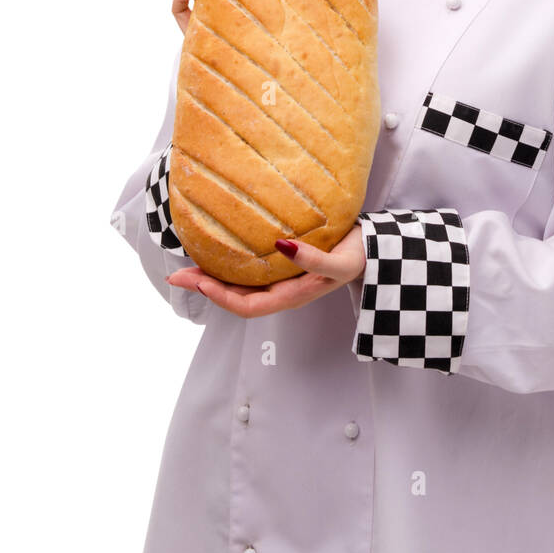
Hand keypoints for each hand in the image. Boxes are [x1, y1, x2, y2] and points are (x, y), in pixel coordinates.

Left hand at [166, 222, 365, 317]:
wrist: (375, 250)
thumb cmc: (359, 256)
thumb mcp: (339, 261)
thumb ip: (314, 260)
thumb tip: (283, 247)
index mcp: (294, 295)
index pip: (248, 306)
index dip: (220, 298)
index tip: (199, 280)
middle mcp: (284, 291)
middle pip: (237, 298)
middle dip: (206, 287)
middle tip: (178, 274)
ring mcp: (283, 280)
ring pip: (241, 286)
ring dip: (214, 278)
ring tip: (190, 265)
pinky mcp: (285, 266)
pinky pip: (251, 272)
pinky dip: (230, 266)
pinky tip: (220, 253)